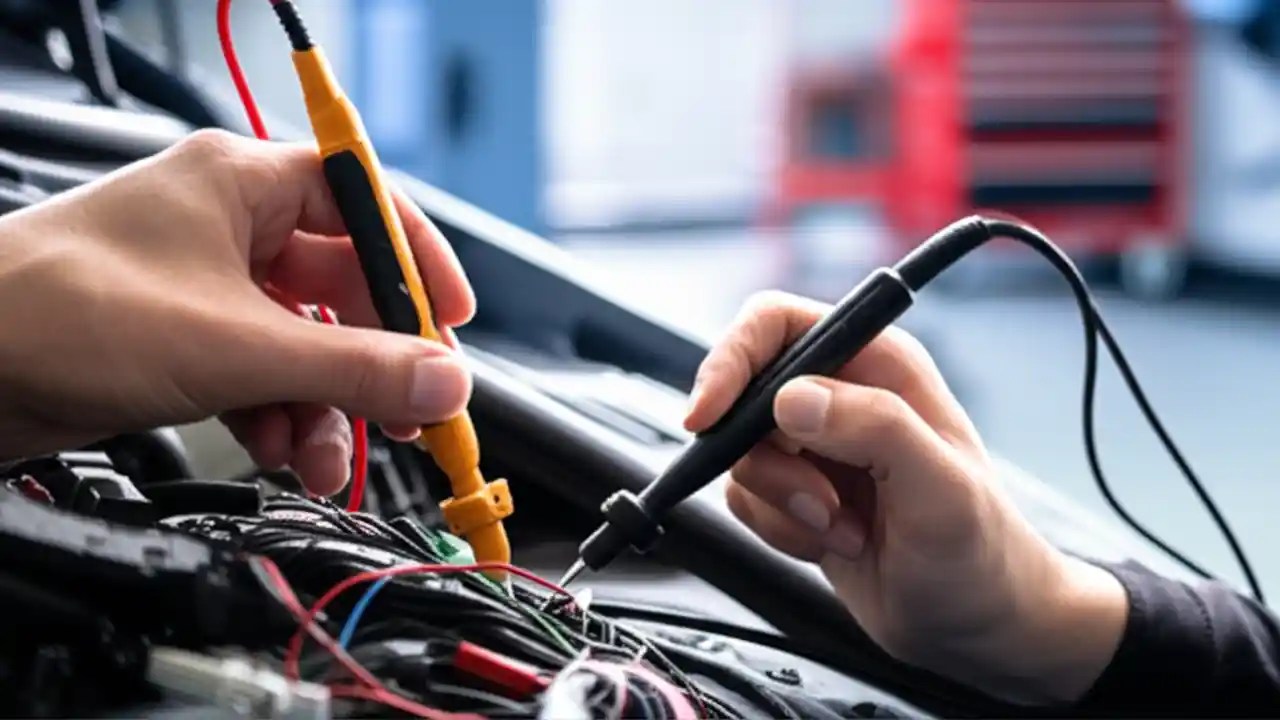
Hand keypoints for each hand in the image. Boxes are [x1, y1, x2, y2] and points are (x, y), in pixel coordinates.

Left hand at [0, 130, 474, 495]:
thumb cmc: (58, 313)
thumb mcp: (238, 347)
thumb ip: (355, 367)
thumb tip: (442, 378)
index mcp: (242, 182)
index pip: (366, 203)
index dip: (420, 262)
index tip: (455, 322)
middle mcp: (229, 224)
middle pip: (343, 284)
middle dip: (376, 355)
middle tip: (414, 404)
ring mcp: (205, 283)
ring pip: (305, 338)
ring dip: (329, 401)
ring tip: (334, 453)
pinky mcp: (183, 337)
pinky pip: (264, 371)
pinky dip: (283, 413)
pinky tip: (285, 450)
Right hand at [686, 291, 1128, 704]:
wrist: (977, 626)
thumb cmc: (981, 553)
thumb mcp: (940, 488)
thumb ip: (873, 429)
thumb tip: (791, 400)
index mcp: (877, 363)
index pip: (774, 323)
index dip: (731, 359)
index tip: (709, 415)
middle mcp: (840, 393)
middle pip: (743, 393)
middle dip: (769, 461)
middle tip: (819, 503)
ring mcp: (814, 445)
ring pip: (741, 454)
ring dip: (784, 505)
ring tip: (844, 528)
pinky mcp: (795, 491)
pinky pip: (744, 498)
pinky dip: (779, 531)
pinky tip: (834, 543)